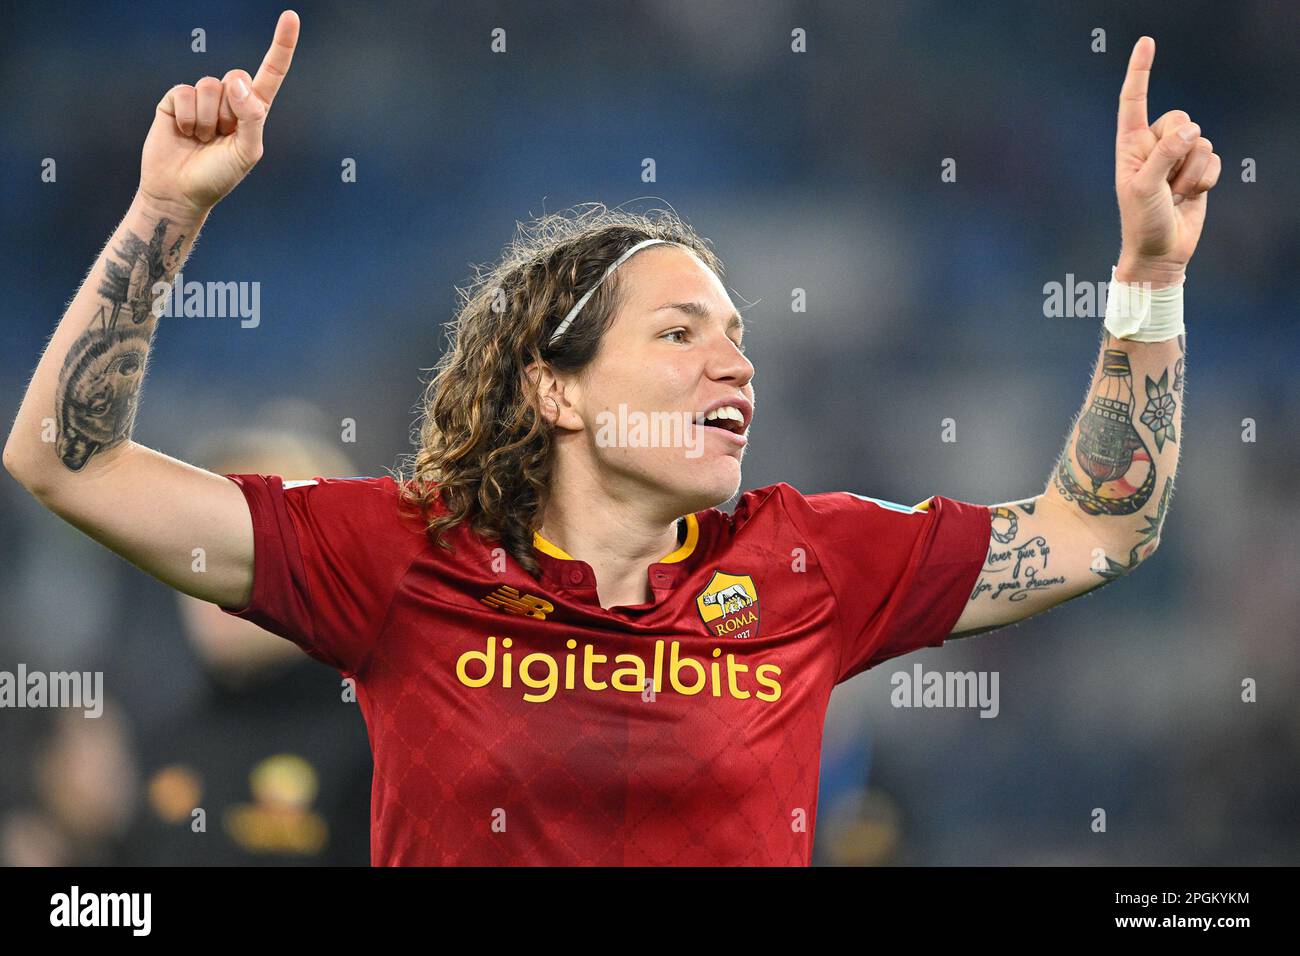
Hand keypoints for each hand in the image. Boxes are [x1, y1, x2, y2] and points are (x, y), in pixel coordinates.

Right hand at [137, 10, 299, 218]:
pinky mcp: (176, 100)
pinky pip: (185, 93)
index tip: (291, 17)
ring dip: (207, 119)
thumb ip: (252, 117)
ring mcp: (202, 99)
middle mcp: (229, 100)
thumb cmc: (218, 176)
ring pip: (210, 85)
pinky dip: (188, 118)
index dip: (281, 46)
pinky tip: (184, 134)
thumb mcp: (247, 152)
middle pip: (236, 76)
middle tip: (221, 136)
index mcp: (253, 111)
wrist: (179, 192)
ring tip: (202, 139)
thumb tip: (237, 82)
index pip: (270, 73)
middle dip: (230, 108)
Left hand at [1114, 36, 1220, 284]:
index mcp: (1130, 146)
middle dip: (1179, 147)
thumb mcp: (1144, 187)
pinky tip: (1191, 196)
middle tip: (1165, 179)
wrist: (1162, 251)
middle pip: (1180, 118)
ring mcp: (1177, 158)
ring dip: (1191, 171)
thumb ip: (1164, 154)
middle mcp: (1153, 146)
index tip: (1146, 42)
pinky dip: (1206, 179)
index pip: (1134, 102)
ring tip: (1175, 193)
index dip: (1140, 72)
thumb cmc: (1142, 221)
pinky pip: (1214, 158)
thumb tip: (1191, 130)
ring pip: (1200, 141)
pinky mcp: (1198, 170)